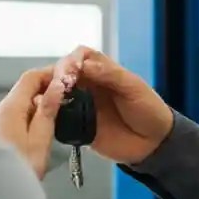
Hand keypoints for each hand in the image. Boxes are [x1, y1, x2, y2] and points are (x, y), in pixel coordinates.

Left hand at [0, 67, 65, 179]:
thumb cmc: (18, 170)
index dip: (49, 73)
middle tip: (65, 101)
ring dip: (35, 107)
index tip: (67, 78)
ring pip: (16, 106)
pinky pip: (9, 118)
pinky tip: (34, 133)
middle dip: (44, 92)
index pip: (30, 78)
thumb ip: (48, 111)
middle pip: (22, 92)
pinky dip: (24, 119)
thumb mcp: (40, 140)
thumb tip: (57, 84)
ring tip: (53, 120)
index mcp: (9, 108)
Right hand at [56, 46, 174, 164]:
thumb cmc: (149, 109)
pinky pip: (57, 118)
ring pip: (55, 93)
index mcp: (102, 71)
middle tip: (56, 87)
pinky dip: (48, 115)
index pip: (81, 56)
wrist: (154, 143)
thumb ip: (111, 75)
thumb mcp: (134, 87)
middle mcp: (88, 85)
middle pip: (62, 73)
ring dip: (47, 93)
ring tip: (45, 100)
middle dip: (55, 76)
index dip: (72, 60)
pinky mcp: (76, 126)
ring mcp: (80, 105)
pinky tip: (44, 115)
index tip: (69, 71)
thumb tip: (85, 64)